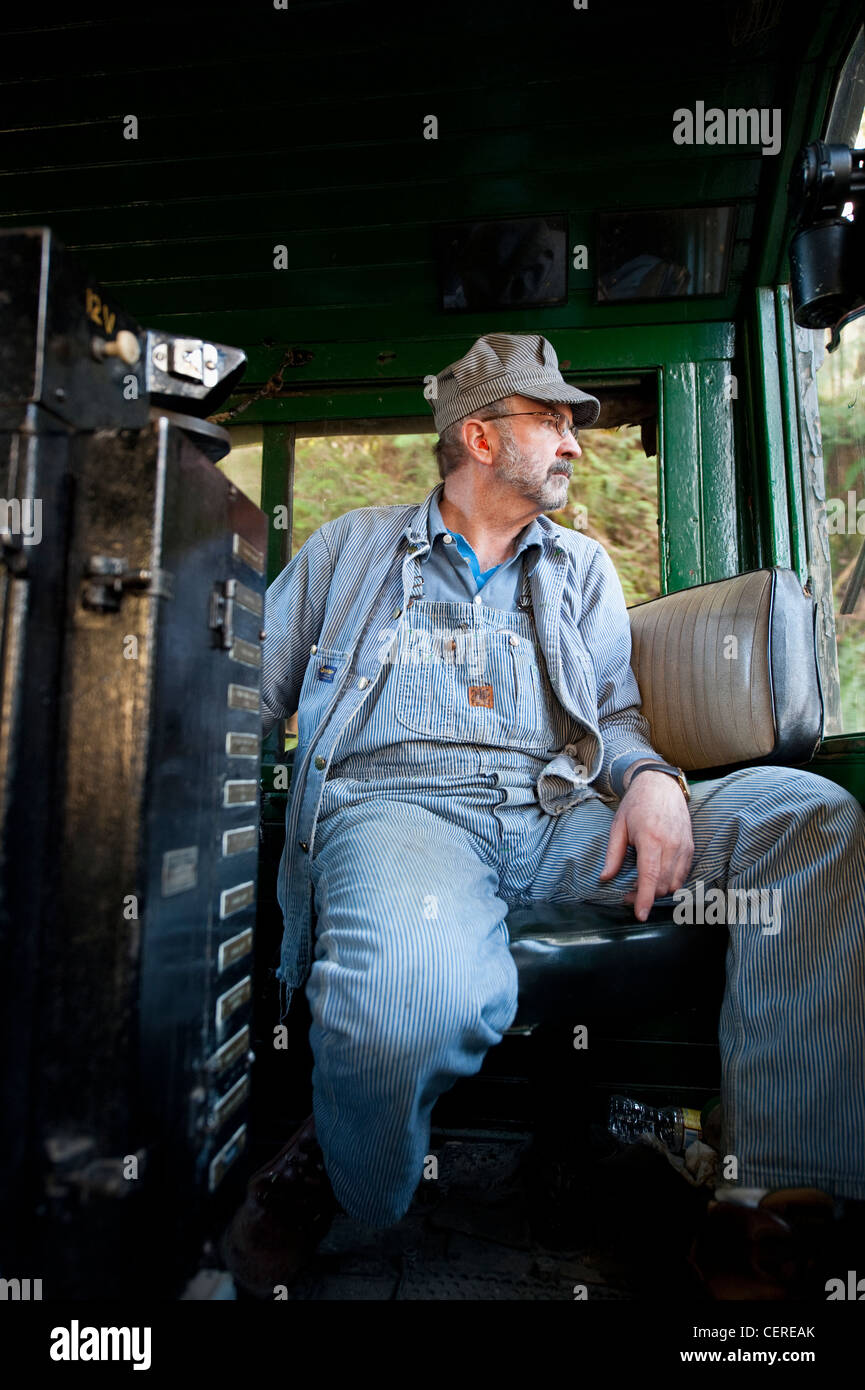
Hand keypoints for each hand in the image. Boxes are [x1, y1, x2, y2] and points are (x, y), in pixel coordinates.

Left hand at [598, 766, 693, 920]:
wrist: (661, 784)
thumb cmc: (637, 804)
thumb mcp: (618, 826)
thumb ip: (613, 855)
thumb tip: (605, 878)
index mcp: (651, 839)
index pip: (650, 877)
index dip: (645, 899)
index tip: (641, 915)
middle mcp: (671, 845)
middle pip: (662, 884)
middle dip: (646, 896)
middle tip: (627, 894)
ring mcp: (684, 847)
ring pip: (675, 883)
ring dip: (659, 891)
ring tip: (642, 885)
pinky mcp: (690, 847)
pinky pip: (683, 874)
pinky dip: (671, 882)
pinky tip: (657, 877)